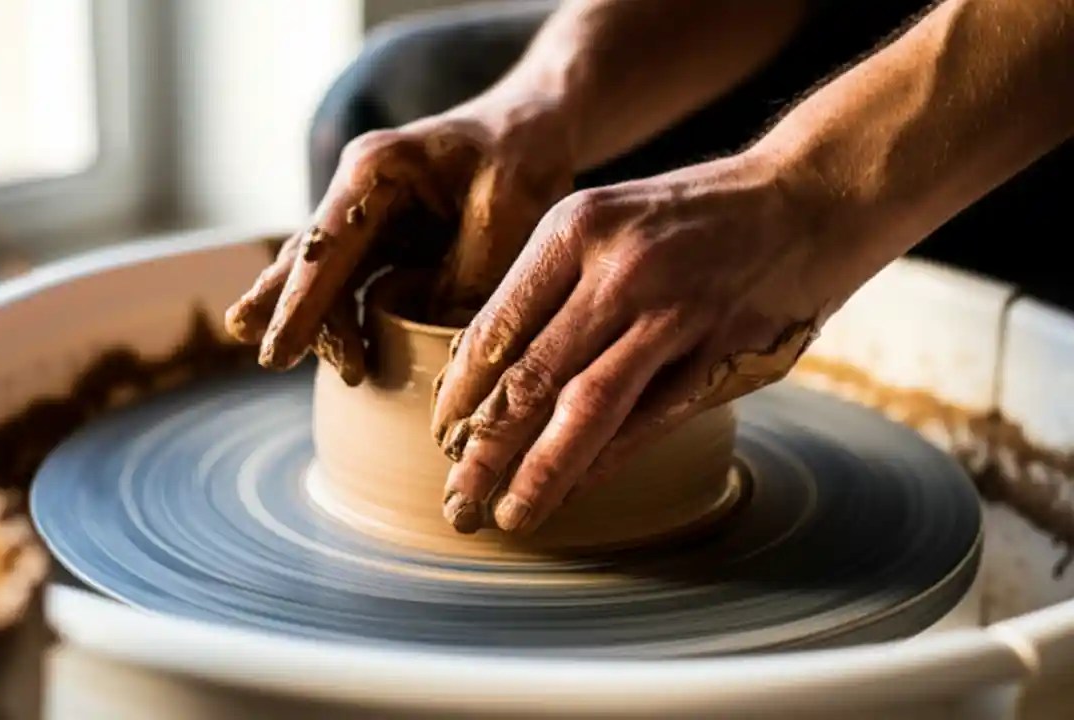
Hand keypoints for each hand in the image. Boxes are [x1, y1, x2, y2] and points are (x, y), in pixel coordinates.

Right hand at [224, 102, 573, 383]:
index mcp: (377, 170)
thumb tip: (434, 338)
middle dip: (291, 310)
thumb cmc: (523, 155)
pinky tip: (328, 349)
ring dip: (316, 320)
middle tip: (275, 360)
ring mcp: (371, 219)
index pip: (328, 245)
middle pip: (312, 260)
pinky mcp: (391, 242)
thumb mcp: (508, 211)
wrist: (538, 125)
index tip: (279, 350)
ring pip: (327, 276)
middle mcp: (360, 193)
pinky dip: (342, 316)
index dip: (302, 303)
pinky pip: (356, 285)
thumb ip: (469, 275)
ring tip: (298, 360)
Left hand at [432, 151, 843, 534]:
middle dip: (484, 448)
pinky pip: (648, 422)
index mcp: (575, 230)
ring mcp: (673, 314)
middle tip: (456, 498)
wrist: (807, 197)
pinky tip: (572, 491)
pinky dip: (603, 462)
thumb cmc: (691, 217)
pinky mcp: (720, 353)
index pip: (496, 326)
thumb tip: (491, 374)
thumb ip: (553, 289)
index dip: (462, 392)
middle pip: (530, 376)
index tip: (441, 435)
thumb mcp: (608, 221)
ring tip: (506, 514)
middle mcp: (618, 270)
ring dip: (538, 471)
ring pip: (586, 408)